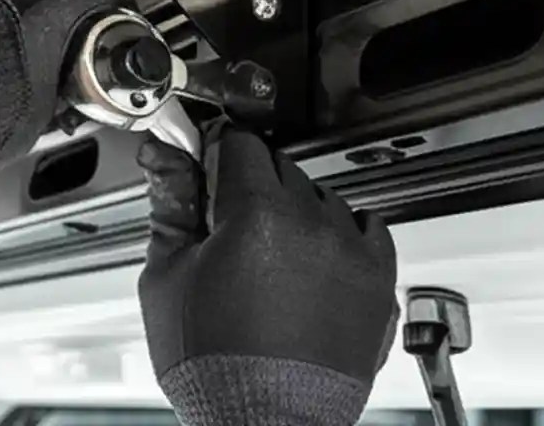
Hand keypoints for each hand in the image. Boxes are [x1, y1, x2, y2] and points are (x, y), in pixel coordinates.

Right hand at [138, 124, 398, 425]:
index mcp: (256, 214)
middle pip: (282, 168)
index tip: (212, 168)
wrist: (262, 425)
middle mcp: (312, 224)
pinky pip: (368, 228)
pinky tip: (317, 259)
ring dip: (299, 213)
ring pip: (323, 198)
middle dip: (254, 187)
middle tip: (231, 228)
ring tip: (272, 259)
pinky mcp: (378, 280)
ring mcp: (351, 251)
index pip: (240, 145)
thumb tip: (165, 158)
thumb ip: (170, 206)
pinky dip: (344, 235)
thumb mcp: (167, 279)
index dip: (218, 154)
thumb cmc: (213, 367)